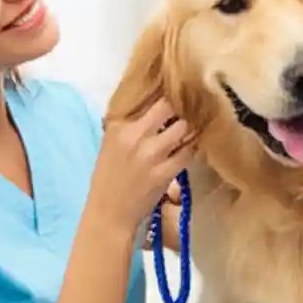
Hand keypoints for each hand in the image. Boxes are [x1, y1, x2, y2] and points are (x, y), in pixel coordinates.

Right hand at [87, 97, 195, 231]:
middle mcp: (135, 135)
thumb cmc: (109, 177)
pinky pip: (189, 151)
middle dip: (182, 104)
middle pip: (169, 106)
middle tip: (190, 106)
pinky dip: (193, 147)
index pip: (148, 97)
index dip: (166, 91)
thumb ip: (131, 123)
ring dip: (190, 127)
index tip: (177, 89)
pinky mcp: (165, 172)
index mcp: (119, 126)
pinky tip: (192, 146)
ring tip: (192, 127)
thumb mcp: (112, 143)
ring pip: (183, 127)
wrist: (109, 212)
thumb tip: (156, 103)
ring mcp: (151, 154)